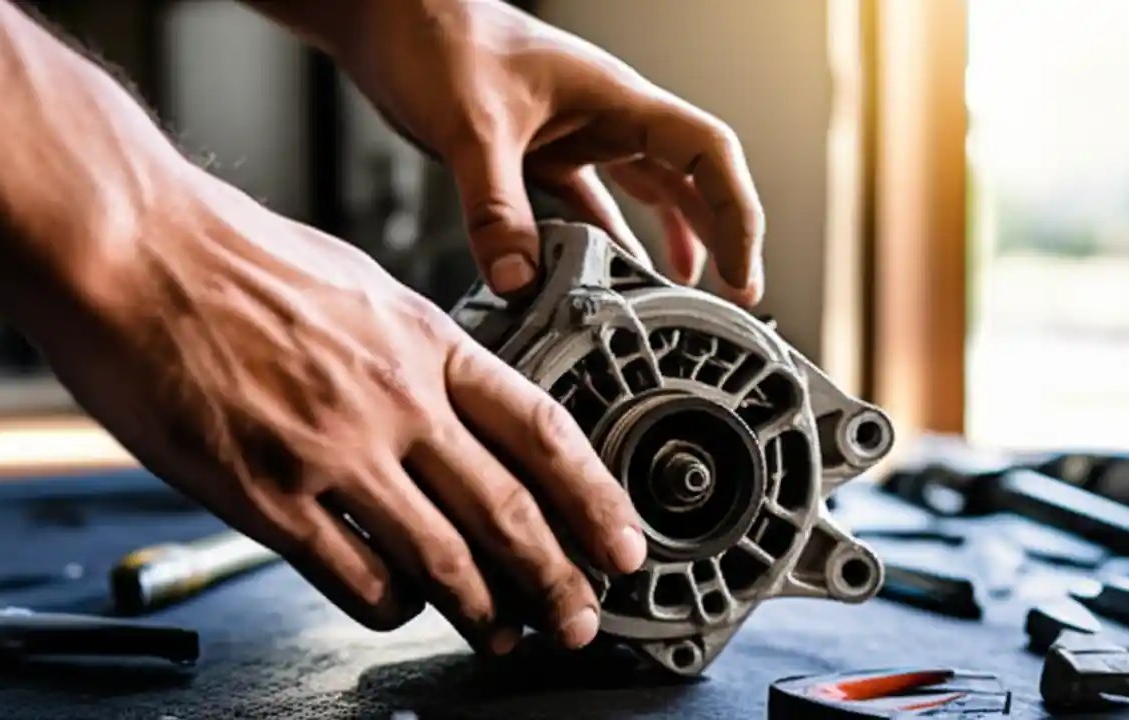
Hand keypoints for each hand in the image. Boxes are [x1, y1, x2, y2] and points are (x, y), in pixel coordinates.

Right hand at [35, 166, 646, 653]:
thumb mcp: (360, 281)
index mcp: (424, 341)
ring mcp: (333, 452)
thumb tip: (453, 397)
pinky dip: (390, 606)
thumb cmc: (233, 256)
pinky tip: (400, 610)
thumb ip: (414, 346)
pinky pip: (352, 577)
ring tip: (506, 633)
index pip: (542, 429)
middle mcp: (394, 401)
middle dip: (558, 575)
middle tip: (583, 617)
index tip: (619, 536)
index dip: (594, 495)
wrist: (129, 249)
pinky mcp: (266, 496)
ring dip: (484, 606)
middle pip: (507, 509)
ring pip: (441, 557)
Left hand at [322, 0, 765, 303]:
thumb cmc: (436, 35)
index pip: (707, 154)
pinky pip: (589, 205)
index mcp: (616, 100)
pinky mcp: (539, 154)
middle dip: (718, 236)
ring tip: (683, 296)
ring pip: (645, 194)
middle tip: (731, 296)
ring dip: (669, 241)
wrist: (387, 16)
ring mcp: (575, 135)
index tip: (740, 273)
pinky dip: (603, 241)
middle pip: (689, 180)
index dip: (736, 214)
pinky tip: (606, 275)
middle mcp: (607, 118)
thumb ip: (495, 206)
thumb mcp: (471, 126)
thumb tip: (519, 278)